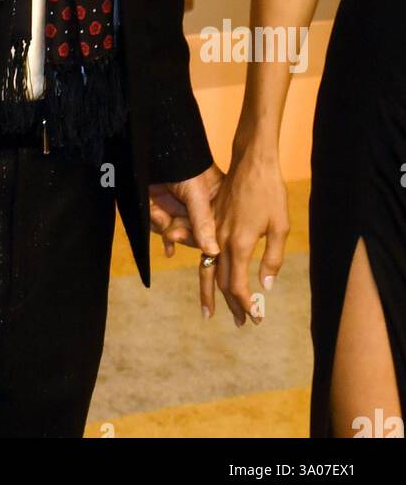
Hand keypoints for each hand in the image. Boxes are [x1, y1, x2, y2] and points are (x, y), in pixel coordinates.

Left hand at [149, 162, 223, 294]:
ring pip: (177, 232)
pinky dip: (158, 226)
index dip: (205, 240)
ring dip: (167, 228)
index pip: (214, 230)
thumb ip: (203, 222)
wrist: (154, 148)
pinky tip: (160, 230)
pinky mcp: (163, 207)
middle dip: (182, 234)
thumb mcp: (197, 193)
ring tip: (159, 216)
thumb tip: (213, 252)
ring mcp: (180, 207)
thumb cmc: (182, 164)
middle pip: (195, 234)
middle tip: (173, 232)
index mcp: (216, 201)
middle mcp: (200, 206)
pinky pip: (162, 226)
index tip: (198, 245)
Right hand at [206, 149, 289, 327]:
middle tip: (240, 322)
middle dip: (230, 304)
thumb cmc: (271, 193)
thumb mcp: (280, 227)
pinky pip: (205, 250)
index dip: (246, 304)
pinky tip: (211, 276)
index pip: (236, 285)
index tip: (256, 318)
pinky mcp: (213, 220)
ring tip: (211, 311)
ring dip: (210, 291)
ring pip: (207, 267)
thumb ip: (272, 260)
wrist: (253, 162)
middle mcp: (222, 239)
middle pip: (220, 279)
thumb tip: (265, 287)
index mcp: (239, 243)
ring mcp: (215, 229)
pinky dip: (207, 269)